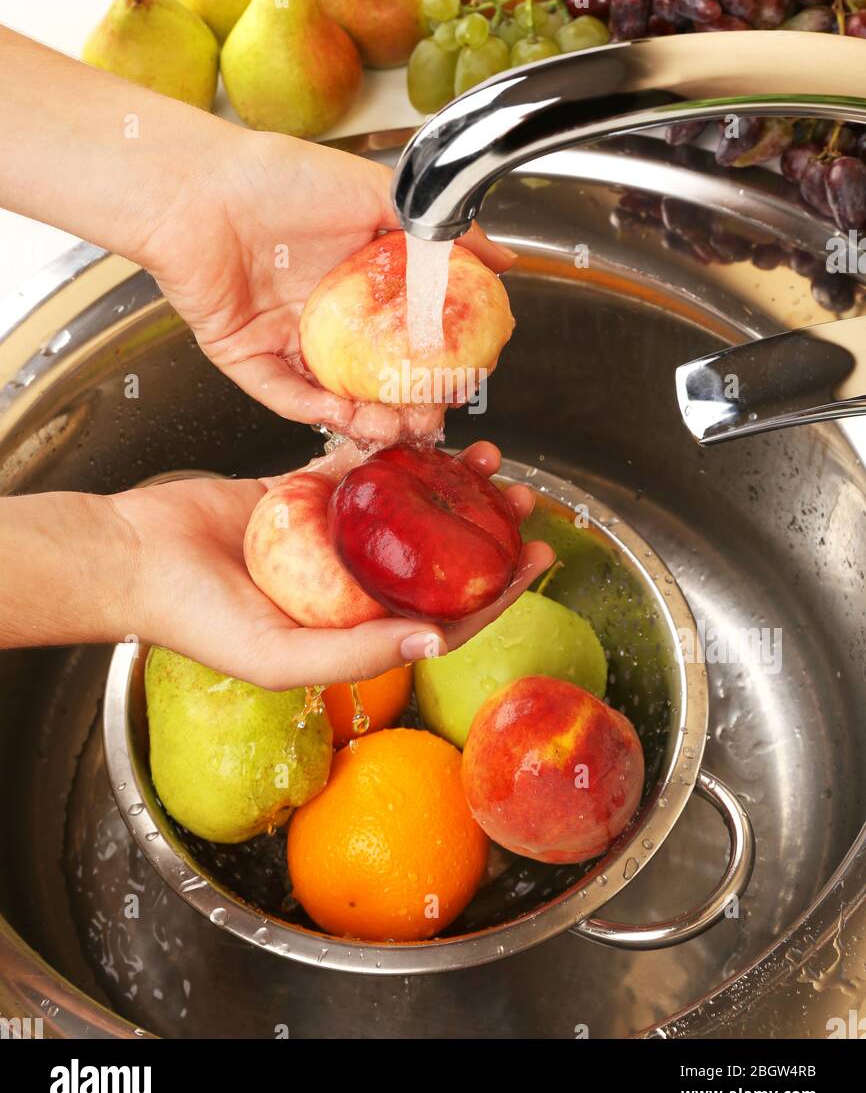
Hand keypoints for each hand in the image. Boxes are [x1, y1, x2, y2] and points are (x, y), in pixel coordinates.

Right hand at [110, 440, 552, 688]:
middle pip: (434, 557)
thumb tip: (436, 641)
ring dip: (446, 485)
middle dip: (484, 529)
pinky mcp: (299, 495)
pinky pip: (355, 471)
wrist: (133, 558)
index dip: (497, 592)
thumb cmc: (195, 621)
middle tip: (522, 498)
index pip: (444, 617)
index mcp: (353, 631)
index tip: (540, 559)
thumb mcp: (280, 656)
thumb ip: (358, 650)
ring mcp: (325, 539)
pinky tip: (423, 435)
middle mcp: (346, 587)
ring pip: (403, 509)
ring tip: (485, 457)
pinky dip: (389, 454)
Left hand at [143, 130, 515, 442]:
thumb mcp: (379, 195)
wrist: (201, 189)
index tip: (464, 380)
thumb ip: (441, 233)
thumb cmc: (281, 179)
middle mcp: (325, 314)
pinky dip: (316, 410)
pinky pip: (285, 395)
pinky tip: (346, 413)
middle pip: (376, 377)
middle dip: (408, 407)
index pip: (408, 336)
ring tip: (396, 428)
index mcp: (358, 280)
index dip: (437, 363)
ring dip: (368, 418)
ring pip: (334, 396)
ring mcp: (286, 339)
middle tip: (433, 419)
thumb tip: (502, 260)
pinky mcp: (246, 357)